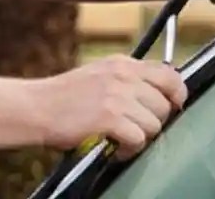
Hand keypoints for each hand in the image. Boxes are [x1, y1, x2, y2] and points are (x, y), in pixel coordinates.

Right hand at [33, 55, 187, 160]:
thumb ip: (128, 80)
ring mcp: (117, 96)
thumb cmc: (65, 97)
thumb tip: (159, 94)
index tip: (173, 106)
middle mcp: (123, 76)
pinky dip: (130, 150)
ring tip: (123, 140)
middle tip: (136, 129)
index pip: (169, 74)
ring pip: (154, 124)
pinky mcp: (109, 117)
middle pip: (165, 104)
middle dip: (154, 121)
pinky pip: (138, 139)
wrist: (37, 107)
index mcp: (122, 64)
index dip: (177, 94)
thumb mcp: (100, 75)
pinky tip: (117, 149)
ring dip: (141, 138)